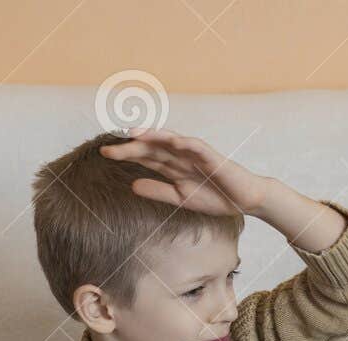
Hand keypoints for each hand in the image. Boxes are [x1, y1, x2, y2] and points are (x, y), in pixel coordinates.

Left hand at [98, 128, 271, 216]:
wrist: (244, 200)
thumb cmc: (215, 196)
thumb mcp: (180, 198)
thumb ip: (158, 191)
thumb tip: (132, 186)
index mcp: (173, 166)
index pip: (145, 156)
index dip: (125, 154)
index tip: (104, 153)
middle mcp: (181, 156)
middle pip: (152, 146)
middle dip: (131, 145)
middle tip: (108, 147)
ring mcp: (196, 154)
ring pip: (171, 140)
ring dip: (153, 135)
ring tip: (134, 133)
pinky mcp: (213, 157)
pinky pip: (197, 147)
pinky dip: (184, 143)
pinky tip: (171, 140)